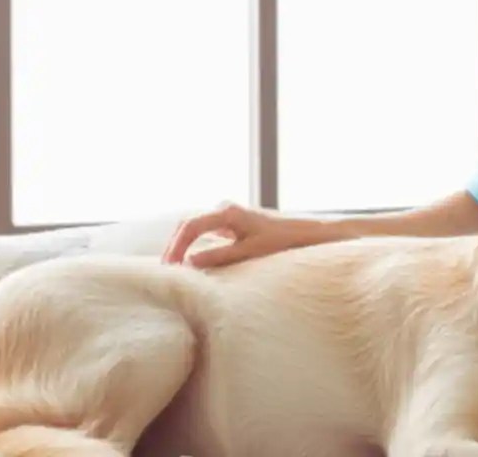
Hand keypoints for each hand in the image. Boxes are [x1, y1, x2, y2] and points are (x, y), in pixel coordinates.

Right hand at [161, 202, 344, 267]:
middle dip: (175, 245)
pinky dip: (198, 244)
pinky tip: (195, 261)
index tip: (170, 267)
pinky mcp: (237, 223)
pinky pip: (209, 232)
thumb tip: (189, 263)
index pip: (190, 226)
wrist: (311, 232)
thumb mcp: (251, 251)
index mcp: (228, 212)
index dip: (176, 247)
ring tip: (176, 267)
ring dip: (185, 244)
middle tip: (166, 269)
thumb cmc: (285, 240)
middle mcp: (226, 209)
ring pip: (198, 227)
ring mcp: (231, 215)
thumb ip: (220, 257)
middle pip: (189, 224)